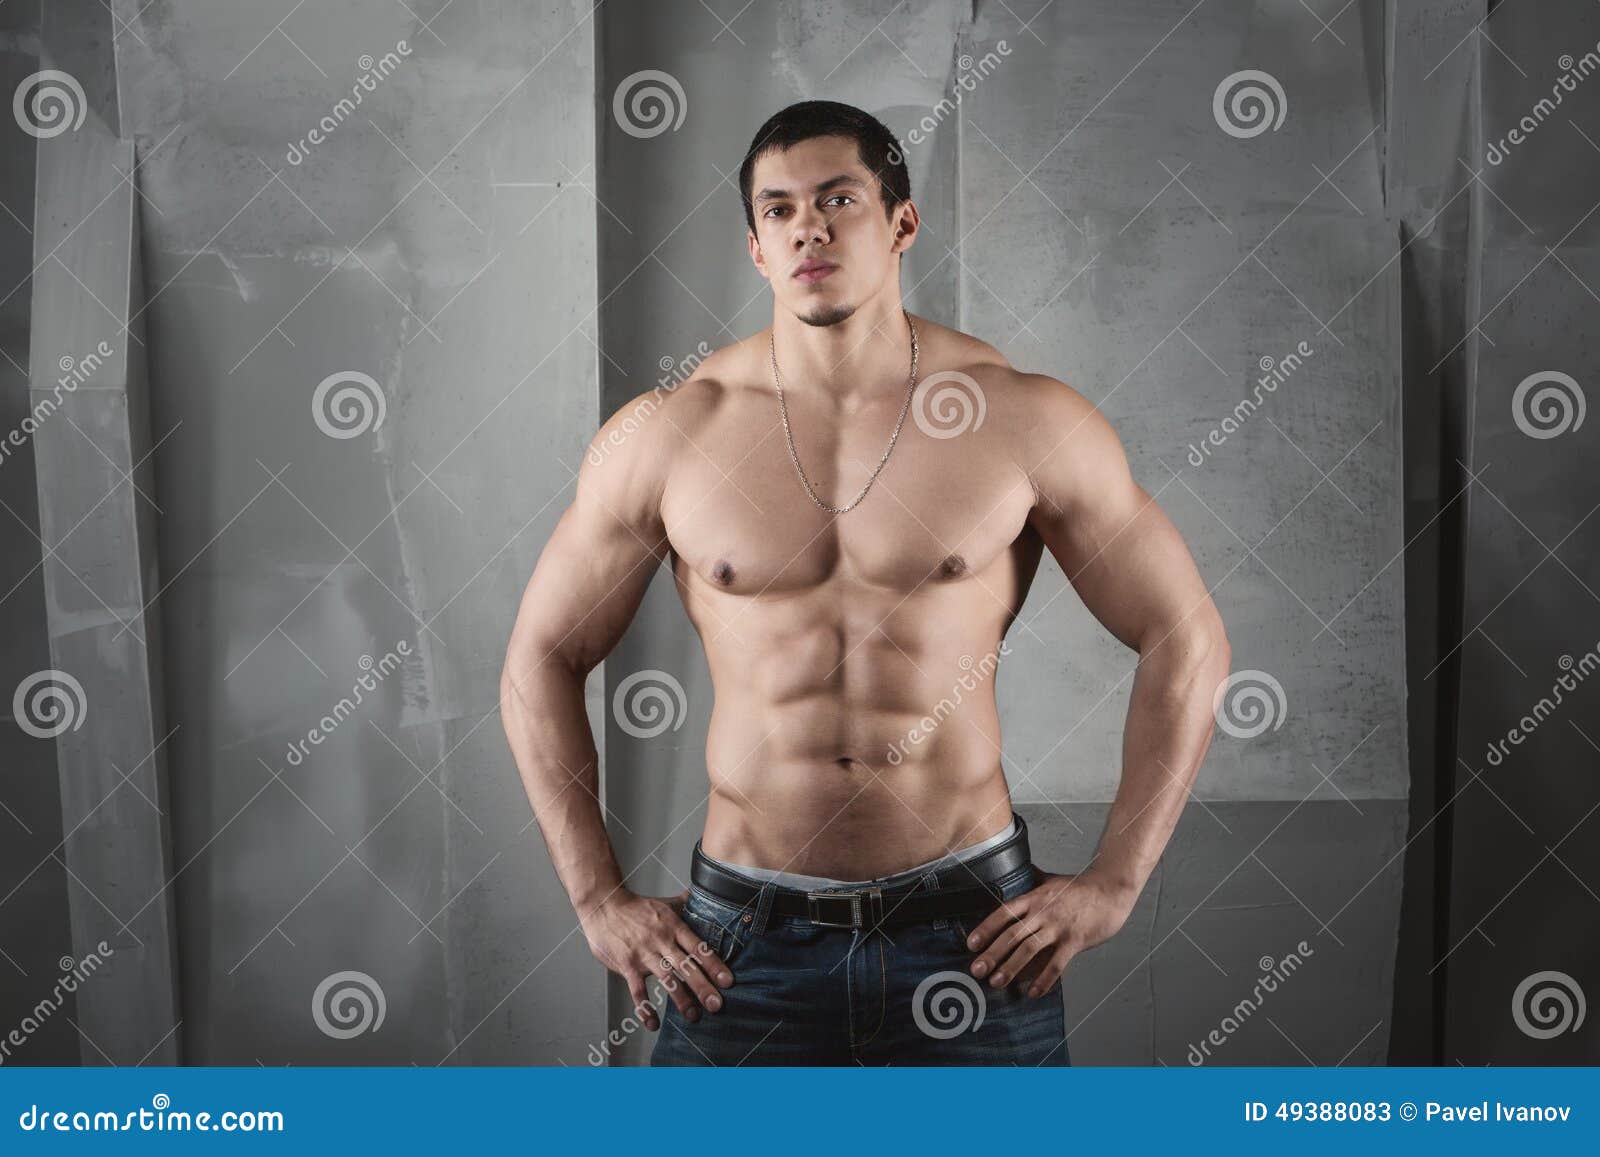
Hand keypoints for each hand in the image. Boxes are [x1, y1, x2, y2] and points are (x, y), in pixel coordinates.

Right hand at [578, 889, 733, 1030]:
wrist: (604, 905)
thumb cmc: (636, 908)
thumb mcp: (665, 903)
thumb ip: (686, 905)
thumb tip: (707, 898)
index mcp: (673, 926)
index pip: (698, 947)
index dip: (714, 964)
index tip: (727, 981)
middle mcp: (661, 941)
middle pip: (686, 966)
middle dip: (702, 987)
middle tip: (716, 1005)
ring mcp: (643, 954)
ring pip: (665, 979)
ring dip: (680, 1000)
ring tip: (693, 1016)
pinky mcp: (627, 965)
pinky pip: (637, 990)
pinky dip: (645, 1008)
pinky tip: (653, 1023)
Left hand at [965, 871, 1134, 997]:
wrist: (1111, 890)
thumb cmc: (1080, 888)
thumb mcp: (1051, 881)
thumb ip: (1032, 881)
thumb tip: (1017, 874)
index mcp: (1034, 897)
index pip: (1003, 913)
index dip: (985, 928)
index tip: (971, 944)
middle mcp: (1043, 912)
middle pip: (1012, 934)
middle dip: (992, 953)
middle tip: (976, 970)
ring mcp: (1059, 927)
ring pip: (1029, 949)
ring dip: (1011, 967)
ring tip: (996, 982)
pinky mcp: (1075, 940)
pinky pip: (1056, 964)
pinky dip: (1043, 980)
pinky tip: (1032, 992)